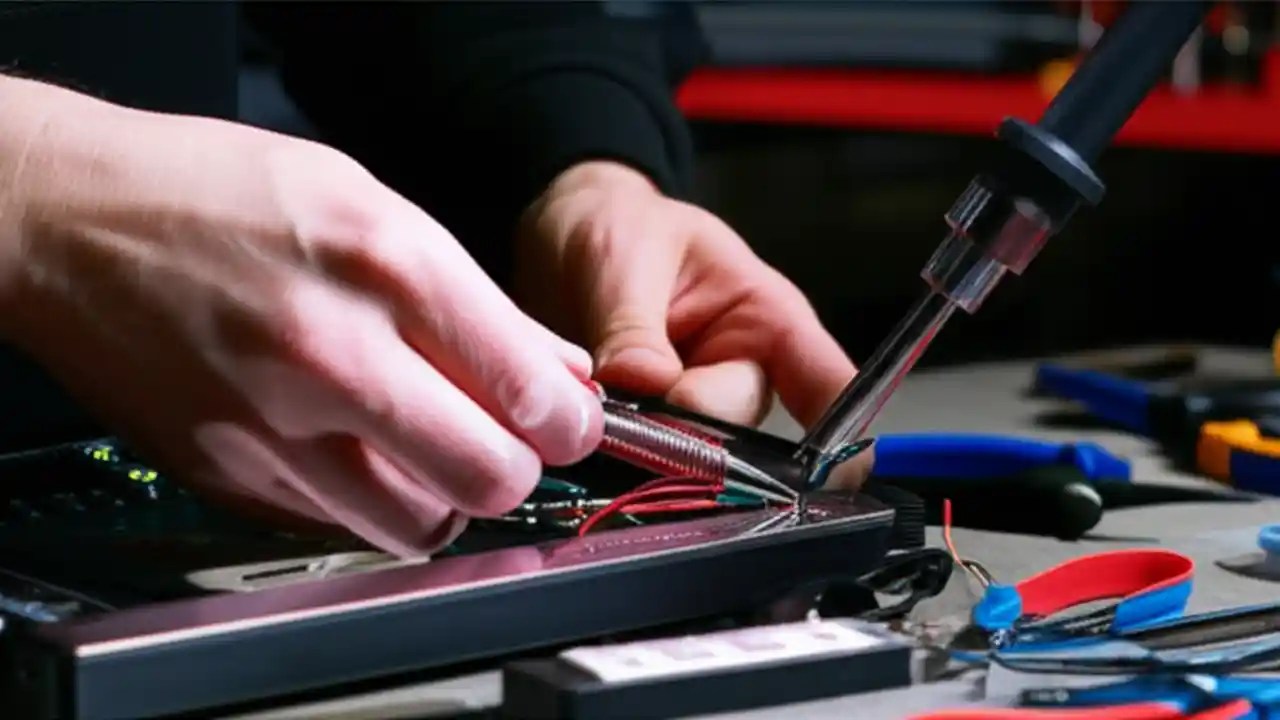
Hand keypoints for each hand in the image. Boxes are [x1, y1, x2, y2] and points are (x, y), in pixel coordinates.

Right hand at [0, 77, 602, 555]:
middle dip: (517, 468)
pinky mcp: (230, 474)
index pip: (530, 392)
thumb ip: (480, 303)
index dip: (572, 423)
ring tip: (425, 450)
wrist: (73, 223)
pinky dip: (367, 501)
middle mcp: (334, 354)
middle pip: (491, 477)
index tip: (568, 423)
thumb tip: (561, 372)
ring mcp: (273, 425)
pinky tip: (349, 447)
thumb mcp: (373, 206)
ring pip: (420, 525)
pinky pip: (339, 524)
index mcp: (389, 267)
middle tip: (504, 442)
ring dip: (444, 498)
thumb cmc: (222, 197)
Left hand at [515, 161, 871, 489]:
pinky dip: (611, 458)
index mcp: (767, 322)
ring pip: (685, 460)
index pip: (829, 389)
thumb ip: (634, 325)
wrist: (564, 239)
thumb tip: (643, 383)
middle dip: (680, 431)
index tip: (818, 482)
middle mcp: (742, 378)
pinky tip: (583, 429)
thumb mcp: (624, 258)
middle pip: (739, 438)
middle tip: (618, 400)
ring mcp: (696, 415)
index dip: (837, 447)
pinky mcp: (649, 437)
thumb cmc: (617, 230)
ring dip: (639, 447)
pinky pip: (640, 467)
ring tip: (592, 401)